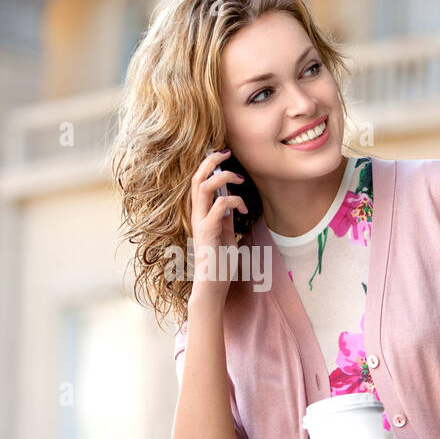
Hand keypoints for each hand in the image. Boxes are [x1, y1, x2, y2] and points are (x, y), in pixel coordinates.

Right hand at [187, 148, 247, 306]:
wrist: (212, 286)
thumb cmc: (219, 263)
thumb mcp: (224, 234)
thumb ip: (223, 218)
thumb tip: (229, 201)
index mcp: (199, 214)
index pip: (197, 182)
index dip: (208, 165)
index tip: (223, 155)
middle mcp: (196, 215)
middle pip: (196, 178)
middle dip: (211, 161)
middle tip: (226, 152)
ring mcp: (200, 223)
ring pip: (203, 187)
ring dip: (223, 177)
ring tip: (239, 178)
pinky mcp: (208, 232)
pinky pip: (219, 207)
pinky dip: (234, 202)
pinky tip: (243, 210)